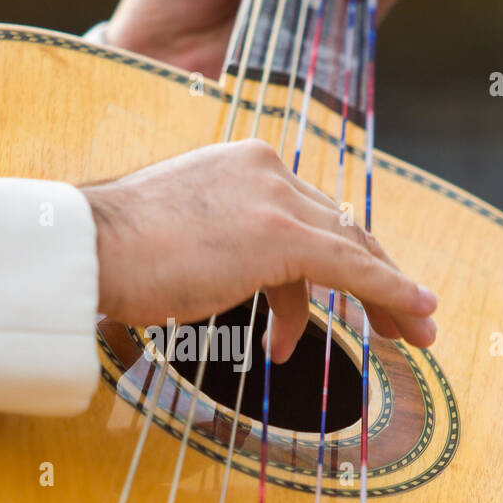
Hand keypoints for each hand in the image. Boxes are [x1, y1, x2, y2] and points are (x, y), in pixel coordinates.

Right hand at [84, 140, 436, 360]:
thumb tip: (240, 276)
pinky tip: (417, 315)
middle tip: (402, 319)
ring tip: (409, 338)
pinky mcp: (280, 237)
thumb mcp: (182, 234)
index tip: (358, 290)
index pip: (309, 211)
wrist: (85, 247)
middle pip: (340, 226)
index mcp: (244, 164)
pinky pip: (352, 269)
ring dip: (389, 295)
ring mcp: (274, 200)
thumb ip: (224, 242)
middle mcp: (267, 170)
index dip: (343, 253)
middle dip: (377, 276)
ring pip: (353, 248)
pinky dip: (391, 293)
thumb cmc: (115, 252)